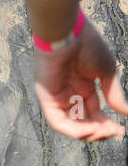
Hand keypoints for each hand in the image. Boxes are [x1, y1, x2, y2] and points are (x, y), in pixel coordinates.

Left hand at [33, 20, 127, 141]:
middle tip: (114, 132)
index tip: (120, 130)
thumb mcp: (106, 73)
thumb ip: (113, 94)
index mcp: (83, 86)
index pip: (93, 113)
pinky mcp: (45, 96)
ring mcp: (56, 95)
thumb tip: (126, 113)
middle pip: (82, 122)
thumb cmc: (87, 45)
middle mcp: (68, 93)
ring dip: (88, 134)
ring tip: (103, 131)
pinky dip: (74, 130)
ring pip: (70, 125)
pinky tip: (91, 128)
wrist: (69, 32)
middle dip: (99, 131)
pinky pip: (57, 121)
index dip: (106, 125)